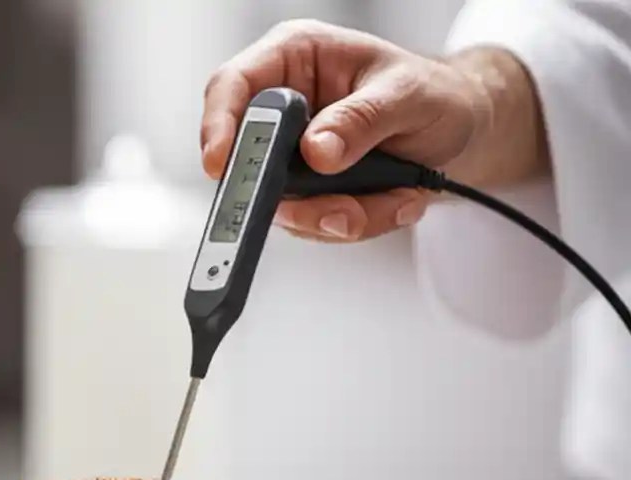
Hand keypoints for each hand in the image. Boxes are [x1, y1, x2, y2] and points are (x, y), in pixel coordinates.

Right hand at [201, 20, 493, 241]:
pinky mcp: (306, 189)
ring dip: (337, 214)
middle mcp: (285, 106)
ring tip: (396, 198)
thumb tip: (317, 150)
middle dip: (291, 194)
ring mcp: (291, 153)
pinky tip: (395, 201)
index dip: (218, 127)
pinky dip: (358, 221)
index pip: (233, 86)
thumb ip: (362, 119)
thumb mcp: (410, 94)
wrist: (462, 130)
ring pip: (282, 202)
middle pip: (248, 158)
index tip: (221, 166)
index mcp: (296, 57)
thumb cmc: (436, 94)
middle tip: (337, 211)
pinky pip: (312, 221)